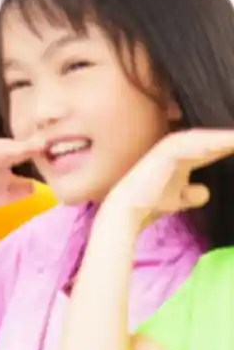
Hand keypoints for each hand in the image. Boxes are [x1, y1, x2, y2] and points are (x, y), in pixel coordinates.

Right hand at [0, 137, 43, 222]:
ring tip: (29, 147)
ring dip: (13, 146)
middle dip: (26, 143)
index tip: (50, 148)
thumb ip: (22, 189)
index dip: (33, 148)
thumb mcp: (5, 195)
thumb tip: (39, 184)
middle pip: (10, 145)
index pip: (18, 150)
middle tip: (43, 142)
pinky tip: (7, 154)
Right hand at [102, 128, 233, 225]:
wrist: (126, 211)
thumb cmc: (151, 205)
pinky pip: (188, 146)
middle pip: (206, 139)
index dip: (226, 145)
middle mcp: (173, 149)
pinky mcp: (163, 154)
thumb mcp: (179, 199)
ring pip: (200, 139)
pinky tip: (221, 145)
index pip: (208, 147)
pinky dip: (205, 144)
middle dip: (226, 138)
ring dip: (220, 138)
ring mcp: (167, 149)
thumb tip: (204, 191)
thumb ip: (192, 194)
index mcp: (179, 157)